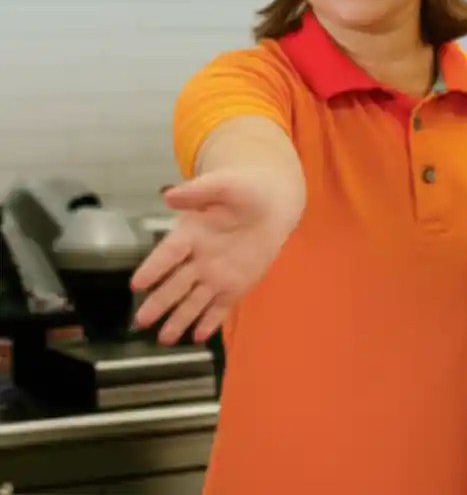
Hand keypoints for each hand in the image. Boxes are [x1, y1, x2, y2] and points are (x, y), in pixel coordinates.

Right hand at [131, 169, 296, 345]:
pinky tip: (198, 337)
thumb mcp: (222, 184)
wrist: (272, 203)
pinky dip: (210, 321)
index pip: (167, 254)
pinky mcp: (236, 285)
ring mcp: (216, 275)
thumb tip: (168, 195)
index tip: (136, 284)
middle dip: (159, 303)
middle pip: (174, 284)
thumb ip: (196, 191)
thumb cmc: (243, 190)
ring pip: (194, 301)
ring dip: (180, 319)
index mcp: (189, 234)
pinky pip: (221, 306)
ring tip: (164, 340)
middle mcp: (198, 259)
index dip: (153, 269)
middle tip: (140, 321)